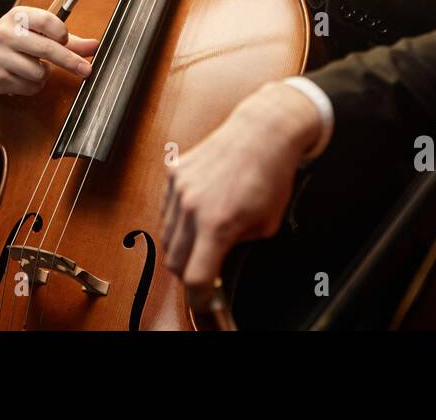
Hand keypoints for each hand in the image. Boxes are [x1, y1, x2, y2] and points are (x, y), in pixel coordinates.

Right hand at [0, 5, 99, 95]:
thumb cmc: (14, 38)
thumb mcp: (36, 30)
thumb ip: (68, 39)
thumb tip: (94, 46)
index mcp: (18, 16)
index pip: (47, 21)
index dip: (62, 32)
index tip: (65, 40)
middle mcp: (7, 34)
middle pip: (47, 49)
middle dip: (70, 61)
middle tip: (85, 69)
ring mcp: (0, 57)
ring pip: (39, 72)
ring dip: (45, 74)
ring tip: (38, 67)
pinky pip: (29, 87)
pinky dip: (34, 85)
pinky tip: (26, 76)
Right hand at [162, 82, 320, 293]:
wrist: (262, 133)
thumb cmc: (270, 175)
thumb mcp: (265, 226)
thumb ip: (238, 247)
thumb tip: (221, 260)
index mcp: (218, 223)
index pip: (195, 277)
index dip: (199, 298)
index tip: (203, 302)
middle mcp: (192, 206)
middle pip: (174, 261)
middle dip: (188, 273)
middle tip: (205, 271)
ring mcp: (179, 188)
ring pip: (166, 235)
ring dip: (182, 245)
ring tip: (205, 235)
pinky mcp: (174, 173)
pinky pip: (167, 209)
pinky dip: (178, 219)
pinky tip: (198, 212)